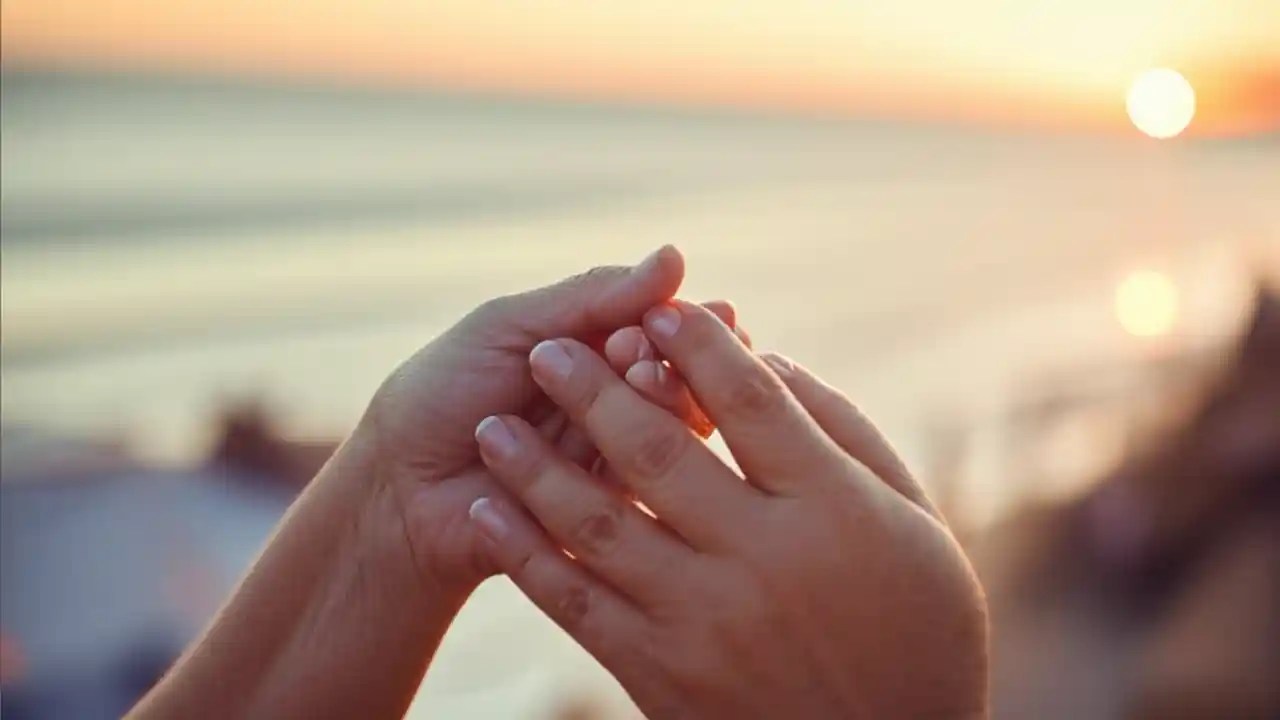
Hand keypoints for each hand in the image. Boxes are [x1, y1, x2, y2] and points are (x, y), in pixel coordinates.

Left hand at [358, 246, 686, 595]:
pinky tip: (560, 458)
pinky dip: (609, 472)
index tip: (654, 322)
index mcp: (605, 353)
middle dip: (663, 371)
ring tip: (594, 401)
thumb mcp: (510, 328)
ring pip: (670, 445)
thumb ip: (591, 298)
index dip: (676, 328)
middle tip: (628, 359)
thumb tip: (674, 257)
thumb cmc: (444, 392)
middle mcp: (622, 408)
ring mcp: (618, 467)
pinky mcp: (608, 524)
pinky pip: (637, 500)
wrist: (396, 484)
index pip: (673, 336)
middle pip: (683, 390)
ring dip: (644, 416)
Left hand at [469, 300, 987, 718]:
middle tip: (548, 351)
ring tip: (492, 424)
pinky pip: (576, 604)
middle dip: (596, 389)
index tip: (662, 307)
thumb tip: (774, 360)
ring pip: (599, 525)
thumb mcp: (918, 524)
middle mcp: (764, 560)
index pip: (752, 404)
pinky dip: (525, 554)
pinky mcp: (660, 676)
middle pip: (660, 452)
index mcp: (834, 510)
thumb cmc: (920, 630)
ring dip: (536, 468)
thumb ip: (848, 434)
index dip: (700, 346)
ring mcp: (704, 621)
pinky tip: (489, 512)